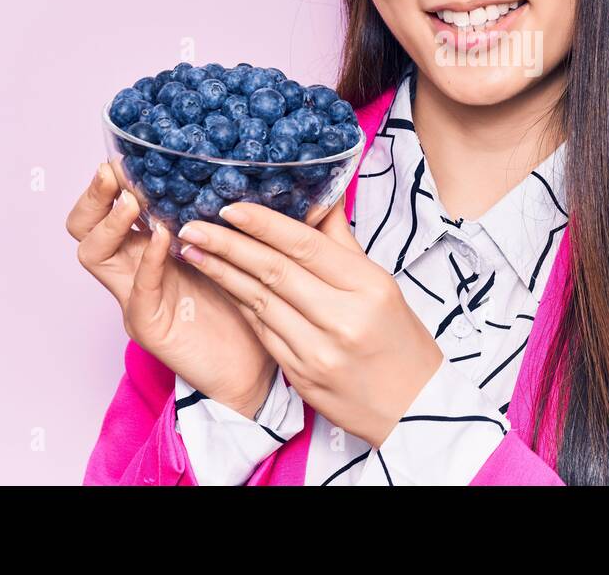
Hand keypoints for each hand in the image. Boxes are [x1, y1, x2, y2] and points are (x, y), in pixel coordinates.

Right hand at [66, 161, 277, 417]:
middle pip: (85, 227)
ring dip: (111, 223)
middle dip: (95, 196)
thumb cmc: (250, 302)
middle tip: (112, 170)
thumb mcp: (242, 244)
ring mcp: (137, 298)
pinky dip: (146, 262)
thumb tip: (268, 165)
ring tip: (132, 202)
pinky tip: (162, 240)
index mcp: (153, 246)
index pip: (111, 206)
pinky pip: (136, 292)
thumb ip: (238, 210)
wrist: (256, 365)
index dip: (112, 180)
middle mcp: (136, 268)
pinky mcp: (149, 327)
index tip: (126, 151)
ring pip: (95, 255)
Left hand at [174, 197, 444, 448]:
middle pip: (274, 271)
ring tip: (192, 250)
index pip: (306, 246)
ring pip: (259, 302)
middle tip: (193, 225)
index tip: (230, 208)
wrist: (415, 408)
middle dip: (227, 244)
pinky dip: (239, 304)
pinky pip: (262, 331)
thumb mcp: (382, 286)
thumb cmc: (400, 340)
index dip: (264, 225)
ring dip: (221, 273)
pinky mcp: (301, 377)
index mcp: (368, 286)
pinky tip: (219, 284)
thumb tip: (318, 200)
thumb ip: (342, 246)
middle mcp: (342, 318)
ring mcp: (318, 351)